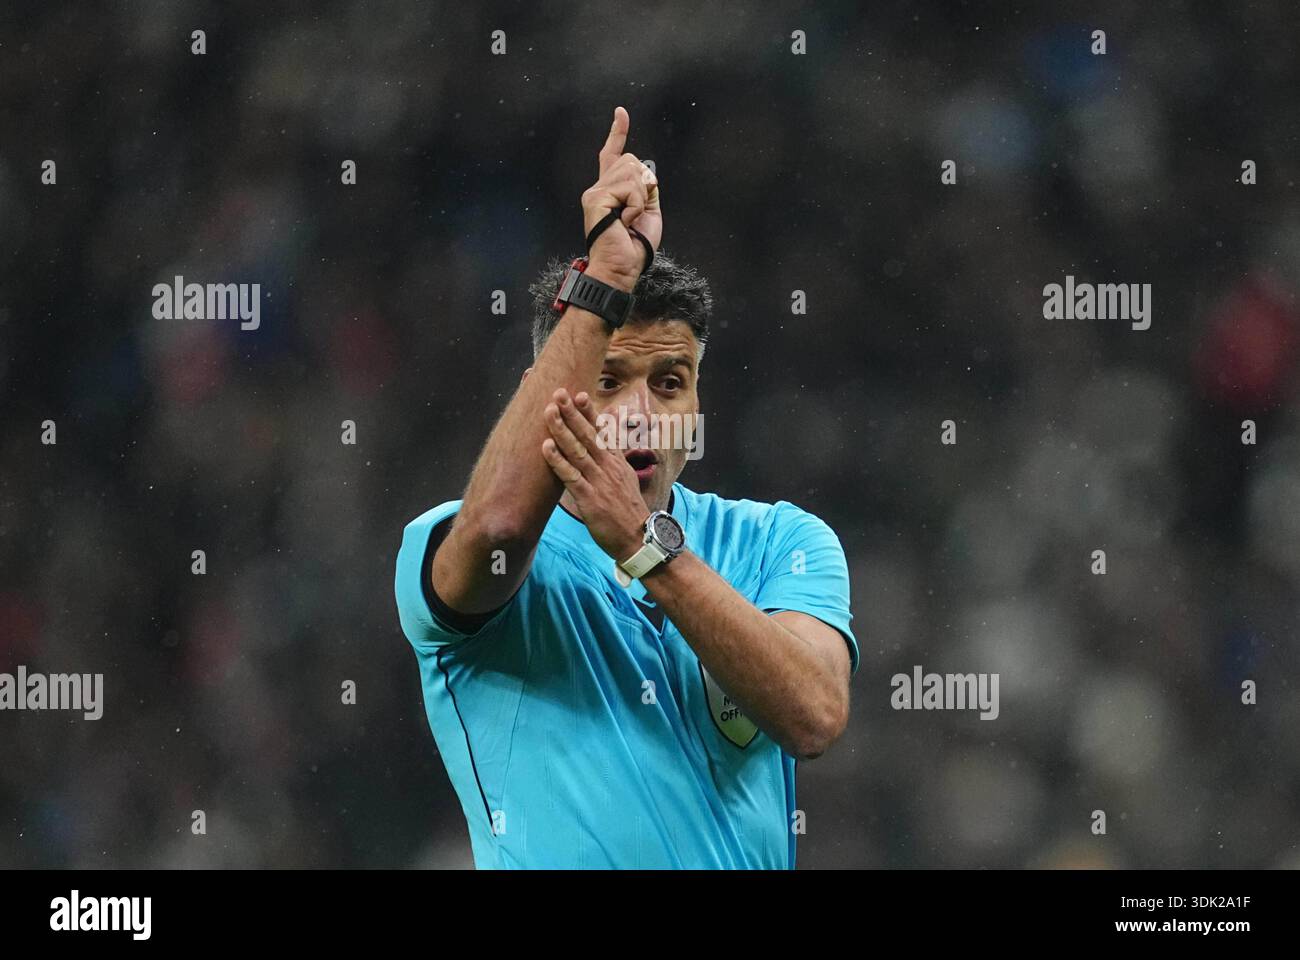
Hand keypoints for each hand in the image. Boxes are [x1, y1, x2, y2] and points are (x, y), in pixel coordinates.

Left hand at [541, 388, 648, 560]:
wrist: (639, 538)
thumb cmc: (628, 512)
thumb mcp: (626, 481)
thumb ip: (615, 462)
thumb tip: (609, 449)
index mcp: (616, 463)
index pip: (602, 432)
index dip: (590, 413)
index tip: (580, 394)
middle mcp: (608, 467)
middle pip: (588, 435)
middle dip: (573, 413)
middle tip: (559, 393)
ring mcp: (599, 482)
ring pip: (578, 450)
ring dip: (562, 429)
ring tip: (549, 411)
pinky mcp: (589, 498)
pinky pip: (570, 476)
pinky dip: (558, 460)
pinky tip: (546, 447)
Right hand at [581, 106, 661, 291]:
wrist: (621, 268)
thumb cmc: (634, 247)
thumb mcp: (649, 211)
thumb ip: (646, 188)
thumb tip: (646, 172)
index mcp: (610, 190)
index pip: (613, 155)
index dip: (618, 132)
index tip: (620, 113)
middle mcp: (599, 188)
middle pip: (633, 161)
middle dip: (646, 186)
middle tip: (636, 215)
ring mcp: (595, 192)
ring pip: (634, 172)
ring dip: (641, 199)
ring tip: (629, 220)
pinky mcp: (595, 198)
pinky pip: (630, 189)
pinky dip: (636, 206)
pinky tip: (625, 222)